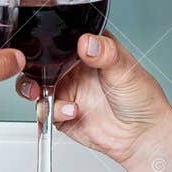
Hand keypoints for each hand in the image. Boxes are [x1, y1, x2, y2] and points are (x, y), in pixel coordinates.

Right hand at [15, 33, 171, 165]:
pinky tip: (72, 111)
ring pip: (34, 84)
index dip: (46, 36)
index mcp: (89, 48)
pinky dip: (54, 110)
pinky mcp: (62, 113)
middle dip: (29, 64)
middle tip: (34, 71)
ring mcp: (66, 90)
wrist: (143, 136)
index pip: (60, 35)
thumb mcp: (125, 70)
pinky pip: (45, 109)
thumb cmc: (142, 98)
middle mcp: (73, 67)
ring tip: (42, 92)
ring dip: (31, 87)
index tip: (41, 41)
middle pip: (39, 59)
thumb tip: (88, 41)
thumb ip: (106, 54)